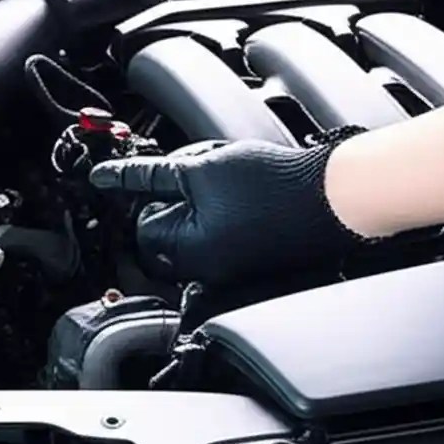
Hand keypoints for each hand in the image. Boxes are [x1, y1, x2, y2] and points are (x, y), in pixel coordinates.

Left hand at [88, 136, 367, 284]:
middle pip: (170, 234)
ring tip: (234, 180)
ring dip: (205, 205)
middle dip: (181, 200)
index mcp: (190, 255)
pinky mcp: (257, 266)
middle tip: (207, 176)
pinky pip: (226, 241)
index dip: (157, 194)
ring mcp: (235, 273)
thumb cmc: (276, 183)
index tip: (177, 176)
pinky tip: (252, 197)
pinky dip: (230, 218)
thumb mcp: (202, 168)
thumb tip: (107, 178)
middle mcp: (210, 275)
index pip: (144, 226)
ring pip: (198, 234)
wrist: (336, 195)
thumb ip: (151, 175)